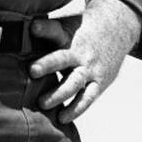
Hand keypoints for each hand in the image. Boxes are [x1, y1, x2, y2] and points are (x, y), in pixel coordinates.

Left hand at [27, 0, 141, 122]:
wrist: (118, 30)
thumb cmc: (82, 29)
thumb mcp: (66, 24)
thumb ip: (46, 29)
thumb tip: (24, 28)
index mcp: (69, 35)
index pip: (55, 29)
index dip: (44, 28)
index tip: (33, 28)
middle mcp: (80, 52)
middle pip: (63, 58)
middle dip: (48, 64)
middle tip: (32, 70)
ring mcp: (90, 69)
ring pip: (75, 82)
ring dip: (59, 93)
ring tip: (42, 104)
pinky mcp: (99, 82)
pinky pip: (87, 97)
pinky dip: (76, 109)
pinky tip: (62, 118)